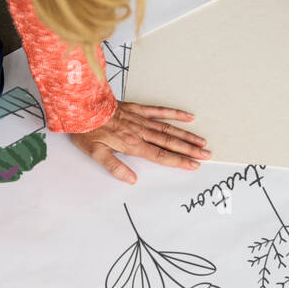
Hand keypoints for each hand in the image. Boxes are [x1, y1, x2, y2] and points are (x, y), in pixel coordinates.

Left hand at [71, 101, 209, 183]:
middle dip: (189, 150)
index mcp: (133, 145)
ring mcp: (141, 119)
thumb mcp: (96, 154)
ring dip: (186, 136)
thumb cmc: (87, 131)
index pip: (161, 155)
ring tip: (201, 142)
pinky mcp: (138, 109)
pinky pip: (159, 111)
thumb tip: (132, 180)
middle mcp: (141, 132)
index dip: (178, 161)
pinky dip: (174, 113)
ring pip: (169, 128)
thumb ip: (115, 167)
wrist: (82, 107)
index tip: (194, 165)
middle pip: (170, 143)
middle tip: (206, 155)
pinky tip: (188, 117)